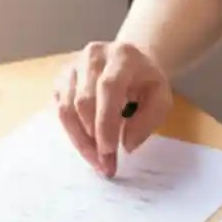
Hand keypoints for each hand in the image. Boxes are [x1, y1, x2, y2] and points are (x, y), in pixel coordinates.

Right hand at [54, 41, 172, 176]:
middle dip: (93, 138)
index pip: (108, 88)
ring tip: (96, 160)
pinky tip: (88, 145)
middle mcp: (93, 56)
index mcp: (122, 56)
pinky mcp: (61, 79)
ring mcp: (73, 66)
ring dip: (80, 140)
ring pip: (66, 108)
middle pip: (83, 100)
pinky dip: (73, 133)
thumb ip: (148, 120)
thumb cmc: (146, 82)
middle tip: (105, 165)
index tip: (109, 151)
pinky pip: (60, 111)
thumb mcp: (161, 99)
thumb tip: (126, 144)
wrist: (130, 61)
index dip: (106, 122)